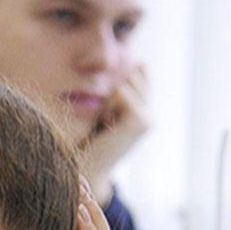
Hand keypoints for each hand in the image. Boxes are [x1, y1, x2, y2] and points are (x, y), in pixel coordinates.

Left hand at [78, 62, 149, 205]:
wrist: (81, 167)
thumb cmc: (84, 137)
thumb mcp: (102, 106)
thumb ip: (121, 85)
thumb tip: (142, 62)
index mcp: (143, 109)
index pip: (135, 73)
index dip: (110, 88)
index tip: (101, 116)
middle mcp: (149, 114)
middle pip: (130, 75)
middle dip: (109, 93)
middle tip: (101, 122)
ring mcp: (149, 118)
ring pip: (124, 83)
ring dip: (106, 101)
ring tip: (103, 124)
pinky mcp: (142, 121)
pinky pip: (121, 92)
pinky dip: (107, 106)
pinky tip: (107, 126)